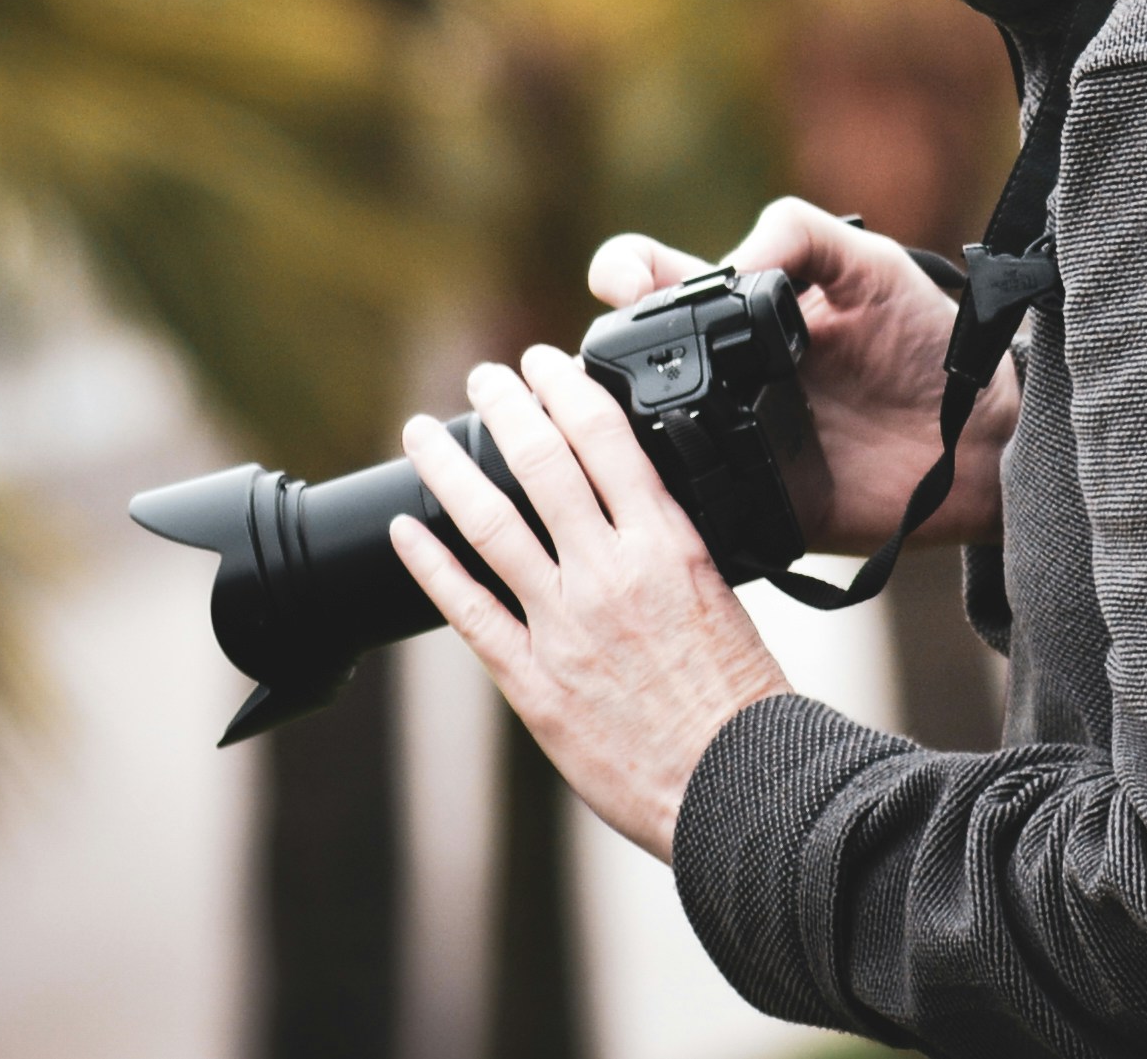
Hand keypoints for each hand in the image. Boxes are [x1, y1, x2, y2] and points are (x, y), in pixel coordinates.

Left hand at [390, 349, 788, 863]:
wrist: (735, 785)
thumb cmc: (742, 701)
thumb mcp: (724, 595)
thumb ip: (672, 548)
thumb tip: (636, 506)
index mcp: (667, 545)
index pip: (607, 439)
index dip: (567, 388)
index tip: (545, 361)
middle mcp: (609, 573)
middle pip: (542, 463)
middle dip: (506, 406)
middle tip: (483, 375)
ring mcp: (563, 625)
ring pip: (490, 523)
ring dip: (448, 469)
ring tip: (421, 430)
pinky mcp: (532, 680)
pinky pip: (468, 609)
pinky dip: (430, 564)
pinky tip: (404, 532)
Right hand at [589, 198, 1016, 550]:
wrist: (975, 437)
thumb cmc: (924, 338)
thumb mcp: (868, 263)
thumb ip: (798, 235)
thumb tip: (723, 264)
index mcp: (736, 307)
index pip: (648, 278)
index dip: (621, 272)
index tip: (628, 283)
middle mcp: (717, 371)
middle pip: (623, 361)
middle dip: (603, 358)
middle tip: (629, 361)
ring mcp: (727, 437)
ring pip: (637, 437)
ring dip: (616, 432)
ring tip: (627, 424)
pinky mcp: (749, 502)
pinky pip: (688, 505)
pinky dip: (667, 499)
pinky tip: (667, 487)